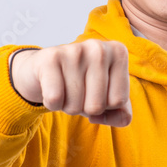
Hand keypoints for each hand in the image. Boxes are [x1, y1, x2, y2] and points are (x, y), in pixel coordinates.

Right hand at [10, 40, 131, 126]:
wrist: (44, 69)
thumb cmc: (82, 84)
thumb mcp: (107, 98)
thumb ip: (122, 113)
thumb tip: (117, 118)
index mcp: (118, 53)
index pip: (118, 101)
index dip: (105, 106)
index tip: (96, 91)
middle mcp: (99, 48)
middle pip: (97, 106)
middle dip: (85, 108)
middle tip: (78, 92)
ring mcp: (74, 50)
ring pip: (75, 106)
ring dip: (68, 106)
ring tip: (65, 88)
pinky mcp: (50, 58)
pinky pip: (55, 99)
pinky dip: (52, 104)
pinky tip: (51, 88)